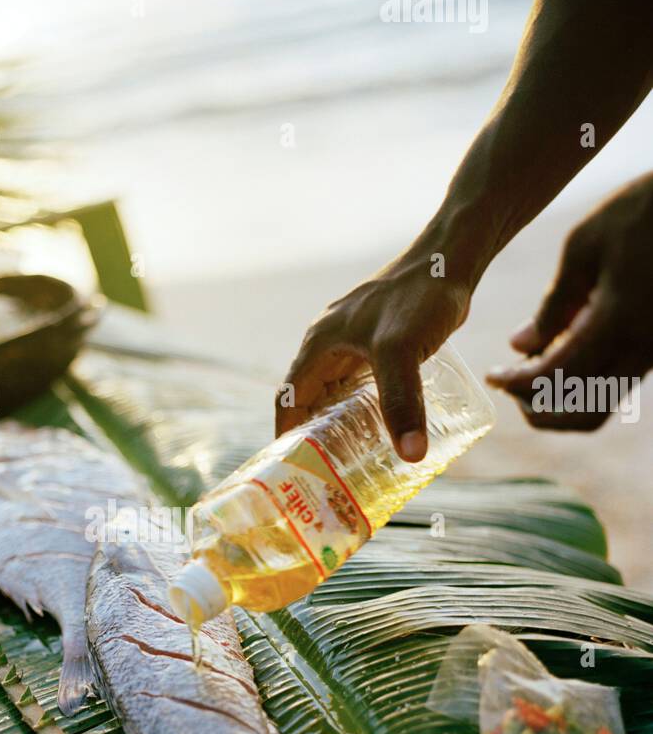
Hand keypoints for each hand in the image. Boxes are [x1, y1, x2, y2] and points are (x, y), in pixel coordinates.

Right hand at [276, 253, 470, 460]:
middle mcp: (329, 345)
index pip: (288, 398)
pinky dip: (364, 409)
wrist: (448, 259)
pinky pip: (361, 384)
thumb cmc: (418, 296)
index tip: (292, 469)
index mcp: (318, 346)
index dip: (285, 435)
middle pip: (310, 399)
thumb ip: (402, 402)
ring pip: (337, 393)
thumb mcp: (401, 352)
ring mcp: (354, 344)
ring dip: (340, 424)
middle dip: (314, 437)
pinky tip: (385, 428)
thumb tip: (410, 456)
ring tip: (353, 460)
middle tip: (327, 475)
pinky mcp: (379, 344)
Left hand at [487, 174, 652, 428]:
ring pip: (602, 407)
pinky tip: (557, 355)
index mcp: (617, 321)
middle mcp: (641, 347)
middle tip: (511, 384)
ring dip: (561, 403)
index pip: (555, 377)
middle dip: (539, 409)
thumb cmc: (639, 211)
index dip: (517, 384)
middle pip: (582, 414)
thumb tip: (519, 347)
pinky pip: (615, 386)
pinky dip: (581, 387)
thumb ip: (553, 303)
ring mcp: (652, 352)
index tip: (491, 375)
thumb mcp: (583, 246)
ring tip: (529, 372)